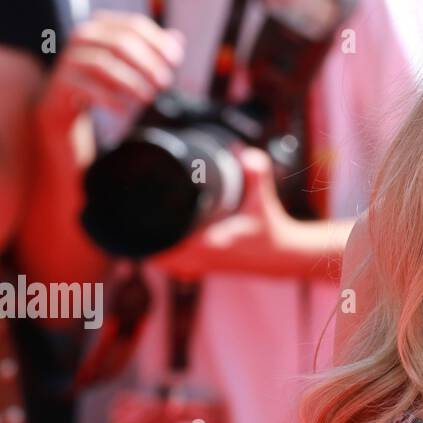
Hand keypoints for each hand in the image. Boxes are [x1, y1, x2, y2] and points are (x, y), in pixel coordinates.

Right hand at [40, 11, 183, 127]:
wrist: (65, 102)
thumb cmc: (103, 77)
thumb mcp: (128, 60)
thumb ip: (152, 48)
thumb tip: (178, 38)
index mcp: (101, 24)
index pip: (134, 25)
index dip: (159, 42)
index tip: (177, 61)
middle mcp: (83, 35)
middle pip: (121, 42)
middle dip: (148, 63)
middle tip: (165, 82)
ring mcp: (70, 57)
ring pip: (104, 64)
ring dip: (132, 82)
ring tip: (149, 97)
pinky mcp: (62, 81)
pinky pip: (88, 88)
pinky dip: (110, 99)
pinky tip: (125, 110)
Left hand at [150, 147, 290, 280]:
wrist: (282, 256)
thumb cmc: (270, 226)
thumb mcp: (264, 198)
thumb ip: (256, 174)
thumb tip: (244, 153)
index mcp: (211, 244)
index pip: (168, 244)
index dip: (152, 231)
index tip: (143, 212)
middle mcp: (202, 259)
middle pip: (158, 254)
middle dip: (147, 236)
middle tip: (140, 213)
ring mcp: (201, 267)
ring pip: (163, 262)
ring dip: (154, 246)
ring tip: (146, 225)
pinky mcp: (203, 270)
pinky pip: (173, 267)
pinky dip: (165, 256)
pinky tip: (163, 241)